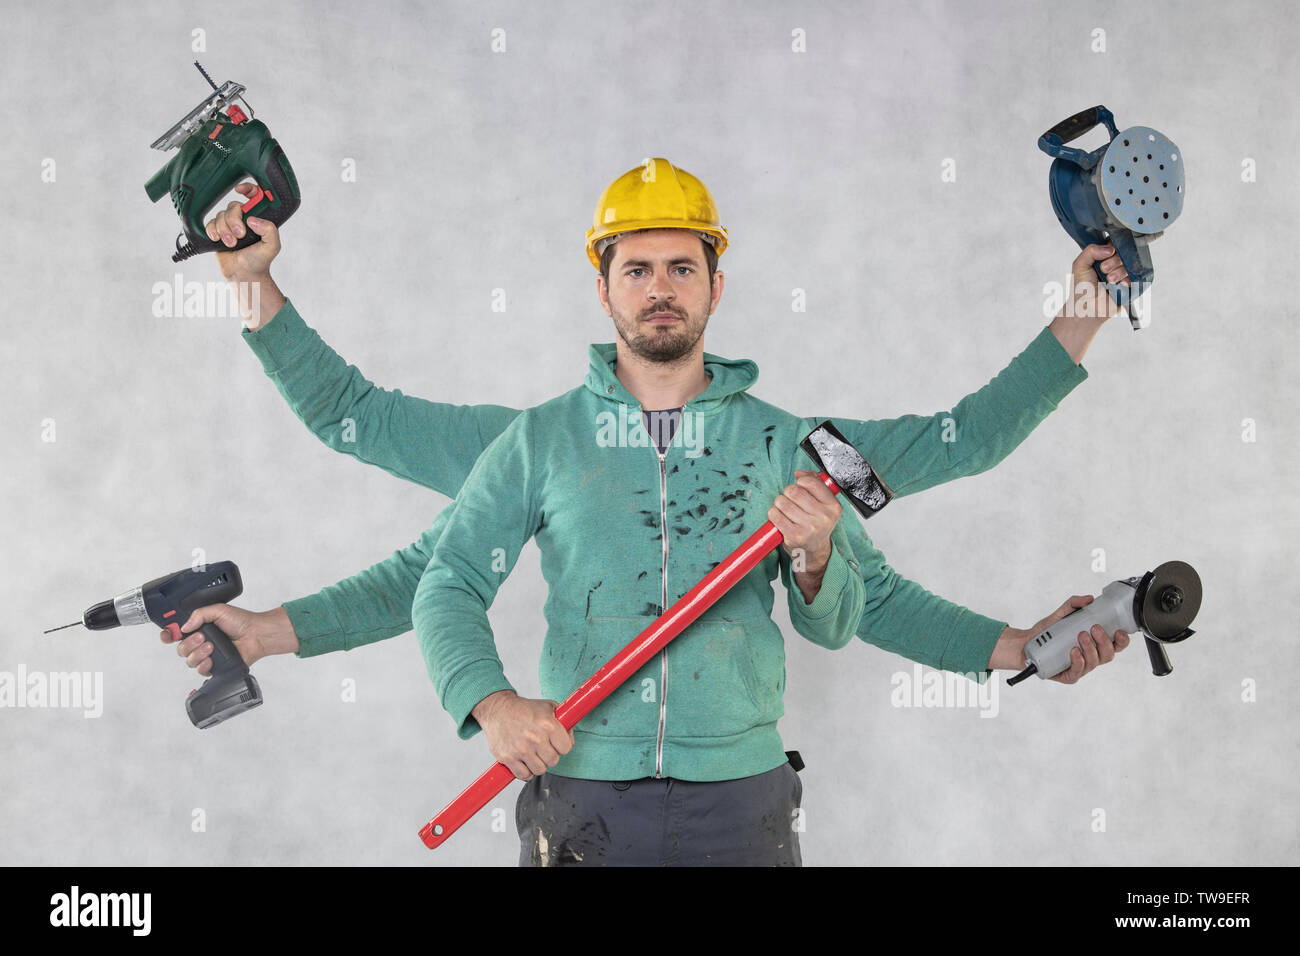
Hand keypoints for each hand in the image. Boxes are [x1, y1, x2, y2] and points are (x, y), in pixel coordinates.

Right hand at [161, 604, 297, 673]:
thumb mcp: (218, 610)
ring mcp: (206, 655)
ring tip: (211, 646)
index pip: (176, 633)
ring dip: (198, 653)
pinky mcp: (214, 666)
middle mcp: (200, 642)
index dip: (168, 635)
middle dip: (189, 643)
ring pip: (189, 660)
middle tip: (202, 637)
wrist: (256, 634)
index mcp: (198, 627)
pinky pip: (200, 670)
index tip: (168, 635)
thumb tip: (184, 627)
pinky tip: (212, 659)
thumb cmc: (241, 621)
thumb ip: (199, 614)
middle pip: (180, 649)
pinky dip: (204, 665)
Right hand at [203, 181, 284, 328]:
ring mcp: (229, 224)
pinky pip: (210, 223)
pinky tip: (217, 240)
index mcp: (258, 218)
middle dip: (234, 220)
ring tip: (231, 244)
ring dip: (225, 230)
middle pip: (233, 206)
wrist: (244, 274)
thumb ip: (270, 231)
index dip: (248, 188)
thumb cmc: (259, 260)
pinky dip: (213, 231)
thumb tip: (253, 219)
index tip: (241, 190)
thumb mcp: (272, 246)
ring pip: (221, 215)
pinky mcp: (217, 231)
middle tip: (240, 235)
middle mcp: (243, 218)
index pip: (254, 196)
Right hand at [472, 690, 573, 780]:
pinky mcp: (508, 757)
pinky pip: (524, 775)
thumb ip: (564, 722)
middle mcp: (535, 738)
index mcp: (547, 724)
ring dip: (538, 764)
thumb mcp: (549, 707)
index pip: (566, 748)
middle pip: (553, 761)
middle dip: (550, 755)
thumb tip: (571, 737)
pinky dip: (525, 771)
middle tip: (543, 747)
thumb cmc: (524, 709)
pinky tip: (524, 761)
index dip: (562, 746)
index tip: (556, 742)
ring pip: (540, 770)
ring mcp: (520, 749)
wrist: (498, 710)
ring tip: (533, 753)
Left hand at [769, 470, 840, 574]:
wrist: (813, 552)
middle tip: (789, 499)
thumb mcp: (823, 504)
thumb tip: (799, 473)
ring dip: (779, 503)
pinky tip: (779, 517)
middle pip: (794, 491)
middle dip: (787, 492)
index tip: (799, 486)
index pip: (811, 483)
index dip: (800, 481)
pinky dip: (773, 513)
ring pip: (783, 502)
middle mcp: (824, 518)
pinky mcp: (794, 537)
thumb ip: (814, 483)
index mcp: (833, 507)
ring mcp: (809, 528)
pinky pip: (775, 515)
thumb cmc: (816, 524)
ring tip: (784, 509)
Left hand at [989, 594, 1131, 683]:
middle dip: (1104, 641)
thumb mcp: (1060, 614)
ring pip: (1094, 662)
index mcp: (1094, 644)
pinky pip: (1078, 671)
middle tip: (1094, 628)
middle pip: (1108, 654)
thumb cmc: (1047, 632)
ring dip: (1090, 648)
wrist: (1026, 644)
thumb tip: (1089, 598)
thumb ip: (1073, 604)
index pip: (1115, 644)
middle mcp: (1090, 656)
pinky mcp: (1069, 675)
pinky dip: (1078, 660)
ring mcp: (1081, 667)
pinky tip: (1073, 651)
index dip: (1122, 640)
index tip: (1119, 630)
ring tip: (1080, 635)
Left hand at [1049, 244, 1131, 362]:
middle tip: (1103, 271)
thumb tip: (1110, 248)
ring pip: (1130, 265)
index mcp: (1103, 258)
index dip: (1112, 248)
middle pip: (1124, 253)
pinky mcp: (1130, 286)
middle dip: (1114, 261)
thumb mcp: (1080, 265)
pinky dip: (1127, 280)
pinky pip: (1135, 277)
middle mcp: (1115, 264)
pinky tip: (1118, 285)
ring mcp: (1123, 275)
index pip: (1115, 244)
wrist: (1086, 308)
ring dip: (1119, 272)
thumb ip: (1090, 250)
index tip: (1105, 255)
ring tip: (1109, 281)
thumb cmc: (1081, 288)